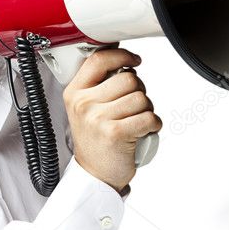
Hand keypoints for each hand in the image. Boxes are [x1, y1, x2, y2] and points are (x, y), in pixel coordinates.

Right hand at [63, 47, 161, 192]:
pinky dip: (154, 124)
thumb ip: (99, 85)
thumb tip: (126, 62)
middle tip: (132, 107)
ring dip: (147, 110)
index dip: (122, 55)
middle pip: (128, 78)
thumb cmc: (96, 140)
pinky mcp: (115, 133)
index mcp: (74, 93)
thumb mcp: (86, 108)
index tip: (134, 60)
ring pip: (141, 98)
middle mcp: (83, 104)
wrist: (95, 174)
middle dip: (139, 91)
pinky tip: (143, 131)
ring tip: (135, 121)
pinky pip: (148, 117)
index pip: (99, 60)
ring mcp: (97, 119)